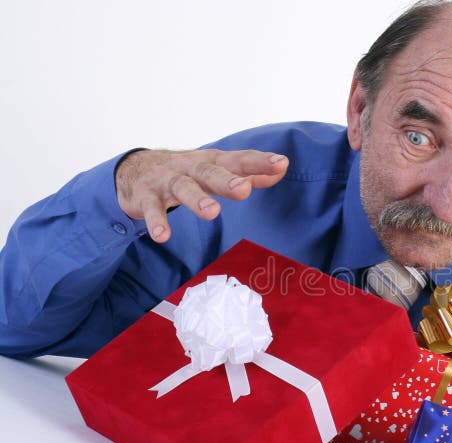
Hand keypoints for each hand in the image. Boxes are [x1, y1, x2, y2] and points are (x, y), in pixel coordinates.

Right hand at [115, 148, 288, 241]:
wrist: (133, 169)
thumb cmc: (186, 171)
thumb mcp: (217, 170)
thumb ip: (248, 173)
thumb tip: (281, 170)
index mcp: (212, 162)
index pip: (238, 160)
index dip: (259, 162)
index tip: (281, 163)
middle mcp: (190, 168)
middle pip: (210, 172)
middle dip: (227, 180)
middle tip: (244, 190)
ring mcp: (167, 181)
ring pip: (182, 188)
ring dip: (196, 199)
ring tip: (212, 212)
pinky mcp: (145, 196)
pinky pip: (151, 210)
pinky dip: (157, 222)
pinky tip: (163, 236)